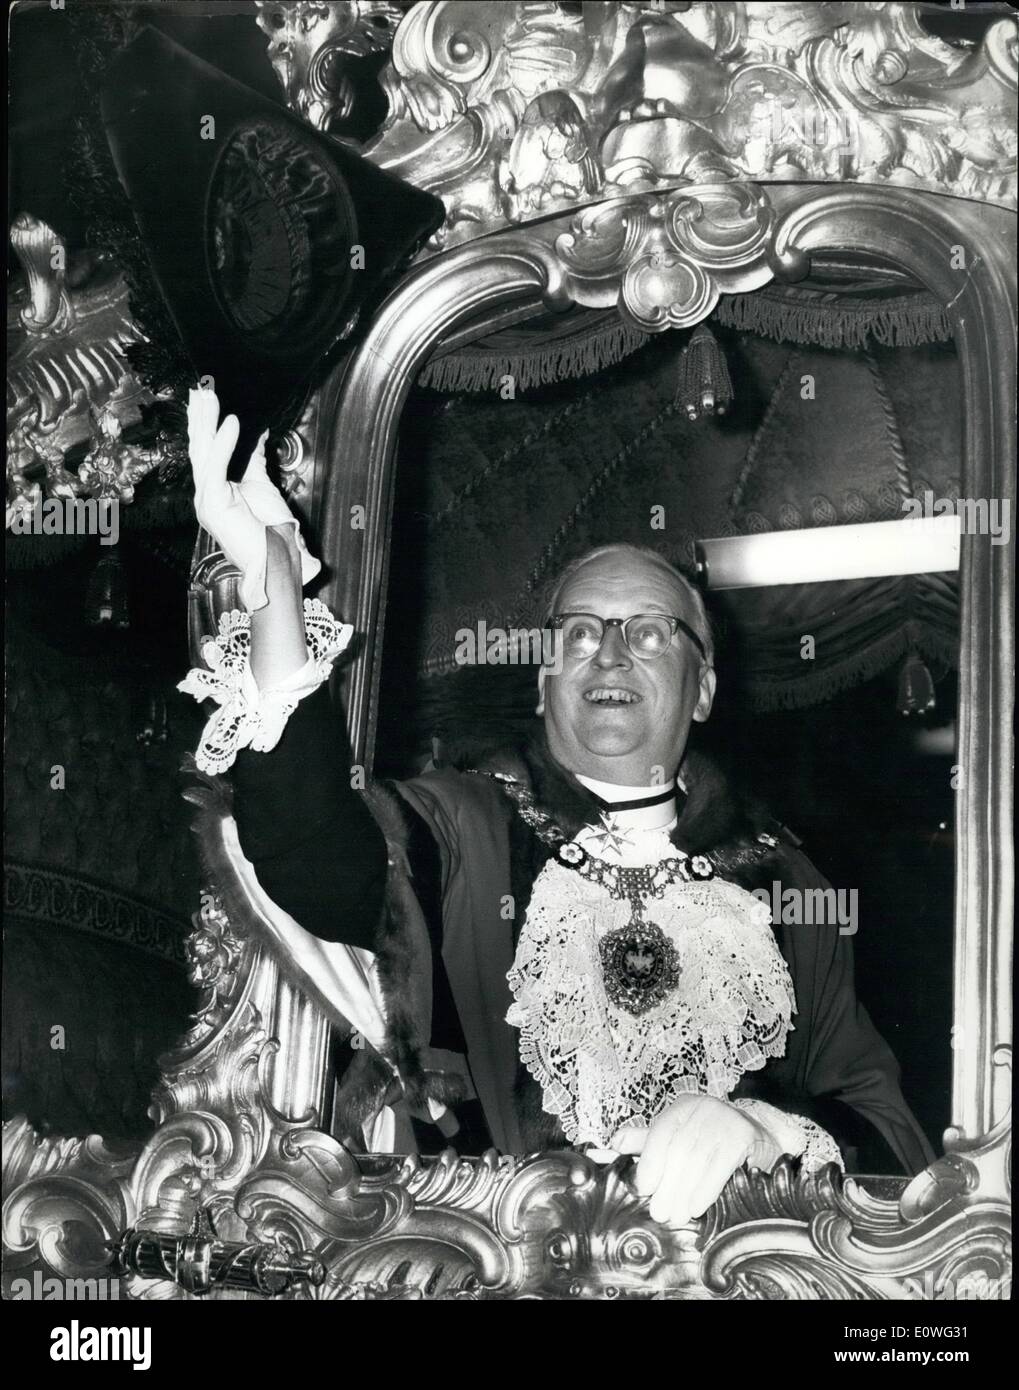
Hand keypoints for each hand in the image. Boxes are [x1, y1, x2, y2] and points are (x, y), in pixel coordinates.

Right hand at [187, 388, 319, 610]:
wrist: (275, 559)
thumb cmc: (269, 529)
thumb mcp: (261, 485)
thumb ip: (255, 461)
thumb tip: (258, 437)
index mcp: (214, 490)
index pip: (206, 451)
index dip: (204, 424)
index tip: (205, 399)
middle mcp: (205, 495)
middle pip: (199, 448)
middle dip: (199, 417)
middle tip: (199, 389)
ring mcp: (206, 501)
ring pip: (203, 454)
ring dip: (206, 423)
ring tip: (209, 397)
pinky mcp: (213, 504)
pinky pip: (216, 467)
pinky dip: (223, 444)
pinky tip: (230, 423)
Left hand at [611, 1095, 779, 1226]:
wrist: (760, 1142)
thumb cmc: (711, 1144)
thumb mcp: (678, 1139)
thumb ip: (645, 1142)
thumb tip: (612, 1145)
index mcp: (683, 1107)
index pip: (661, 1131)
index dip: (650, 1160)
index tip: (643, 1188)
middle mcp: (703, 1107)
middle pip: (679, 1149)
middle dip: (667, 1184)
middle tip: (660, 1213)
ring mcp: (725, 1119)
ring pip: (697, 1159)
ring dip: (684, 1192)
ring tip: (677, 1215)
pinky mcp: (744, 1135)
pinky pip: (720, 1165)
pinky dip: (707, 1188)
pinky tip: (697, 1206)